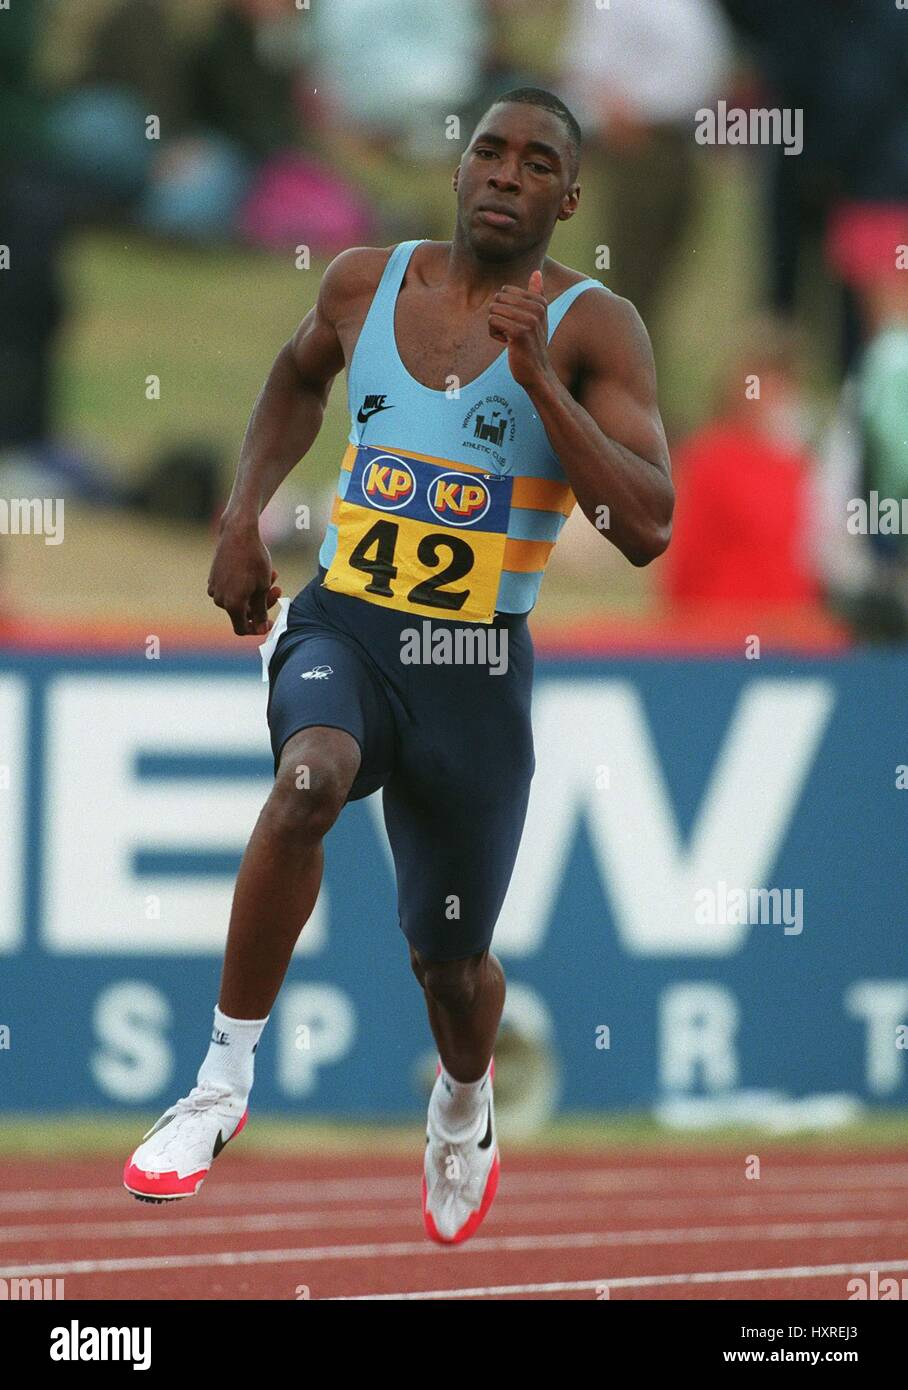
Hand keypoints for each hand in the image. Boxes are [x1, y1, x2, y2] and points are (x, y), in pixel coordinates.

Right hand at [207, 518, 281, 635]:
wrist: (238, 533)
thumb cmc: (254, 559)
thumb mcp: (263, 587)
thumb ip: (261, 610)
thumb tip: (260, 629)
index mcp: (232, 605)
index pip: (242, 628)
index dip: (257, 628)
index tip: (270, 621)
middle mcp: (219, 599)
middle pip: (243, 612)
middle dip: (262, 604)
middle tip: (278, 590)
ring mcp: (214, 588)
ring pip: (238, 598)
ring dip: (255, 592)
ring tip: (271, 575)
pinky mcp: (213, 578)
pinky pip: (231, 588)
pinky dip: (244, 584)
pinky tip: (257, 571)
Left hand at [488, 269, 549, 389]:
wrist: (537, 372)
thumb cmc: (533, 345)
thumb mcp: (538, 318)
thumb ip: (537, 294)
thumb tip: (537, 272)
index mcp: (540, 302)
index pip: (505, 291)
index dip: (505, 308)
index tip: (516, 322)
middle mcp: (537, 309)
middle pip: (498, 299)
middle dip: (498, 316)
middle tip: (510, 331)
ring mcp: (529, 320)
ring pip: (493, 310)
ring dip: (496, 326)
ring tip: (509, 337)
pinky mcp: (519, 333)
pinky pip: (492, 321)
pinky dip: (494, 334)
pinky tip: (506, 343)